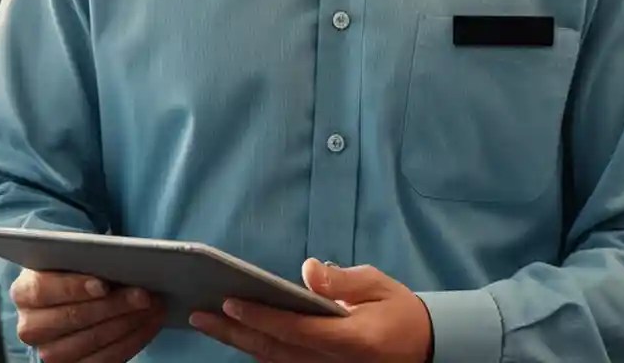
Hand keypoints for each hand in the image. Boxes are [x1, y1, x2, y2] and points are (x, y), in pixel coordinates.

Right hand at [9, 269, 165, 362]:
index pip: (43, 290)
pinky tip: (149, 324)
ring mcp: (49, 351)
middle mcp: (31, 326)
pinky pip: (104, 360)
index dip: (74, 288)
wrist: (73, 293)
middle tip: (144, 295)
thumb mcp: (75, 257)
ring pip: (91, 341)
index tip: (104, 285)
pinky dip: (132, 340)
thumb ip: (88, 257)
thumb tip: (120, 260)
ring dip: (128, 324)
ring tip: (153, 307)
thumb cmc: (76, 270)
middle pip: (73, 318)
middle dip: (114, 306)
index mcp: (25, 292)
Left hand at [189, 259, 432, 362]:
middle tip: (199, 316)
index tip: (230, 301)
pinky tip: (235, 335)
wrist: (424, 348)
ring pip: (273, 361)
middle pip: (274, 350)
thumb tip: (307, 270)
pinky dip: (256, 351)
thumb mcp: (380, 286)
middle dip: (234, 332)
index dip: (261, 316)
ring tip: (207, 323)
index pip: (296, 329)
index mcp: (351, 339)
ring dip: (238, 342)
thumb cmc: (399, 312)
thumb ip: (343, 280)